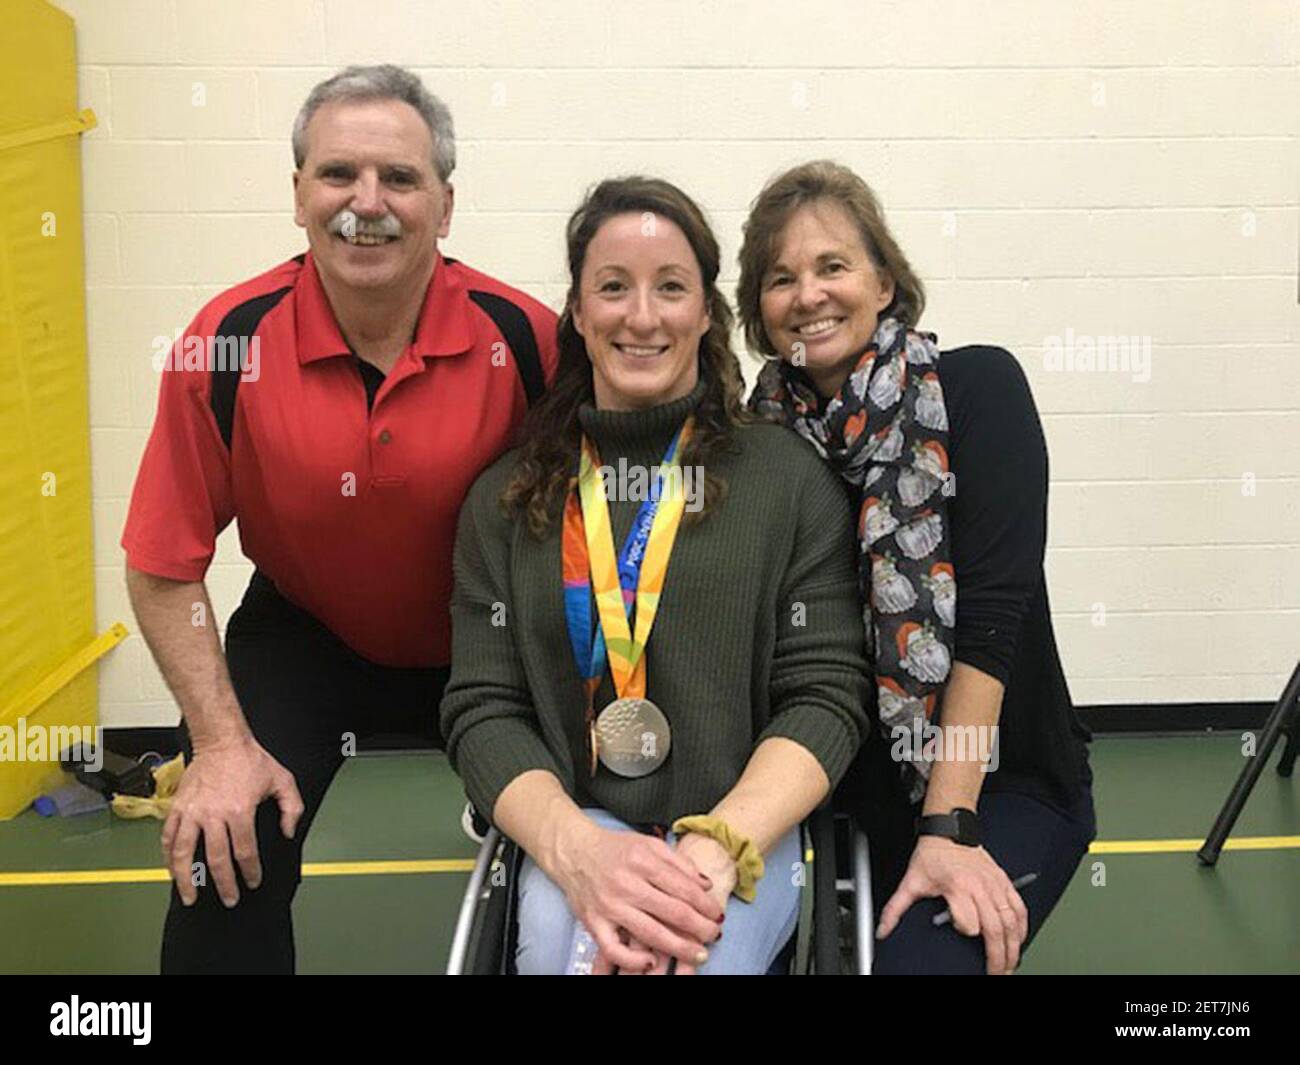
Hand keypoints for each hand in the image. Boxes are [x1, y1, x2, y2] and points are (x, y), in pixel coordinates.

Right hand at [160, 735, 304, 906]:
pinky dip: (167, 856)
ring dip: (185, 878)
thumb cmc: (251, 760)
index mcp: (239, 810)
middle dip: (223, 884)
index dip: (251, 871)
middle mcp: (213, 814)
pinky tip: (172, 870)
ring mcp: (192, 812)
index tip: (253, 882)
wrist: (221, 741)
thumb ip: (292, 808)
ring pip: (183, 853)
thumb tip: (287, 834)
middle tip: (229, 899)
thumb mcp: (282, 780)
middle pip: (216, 859)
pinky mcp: (177, 807)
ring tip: (190, 896)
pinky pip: (168, 837)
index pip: (245, 851)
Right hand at [556, 825, 723, 973]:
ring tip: (698, 954)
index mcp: (643, 861)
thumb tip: (705, 885)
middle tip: (713, 935)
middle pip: (672, 912)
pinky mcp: (593, 923)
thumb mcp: (649, 844)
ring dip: (679, 947)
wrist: (573, 851)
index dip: (705, 905)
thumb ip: (679, 862)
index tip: (717, 914)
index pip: (684, 888)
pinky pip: (614, 949)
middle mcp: (627, 884)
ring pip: (650, 933)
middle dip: (699, 927)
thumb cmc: (614, 848)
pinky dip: (633, 961)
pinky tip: (651, 962)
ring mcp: (609, 905)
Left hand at [876, 836, 1028, 974]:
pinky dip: (1022, 927)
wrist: (950, 830)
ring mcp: (995, 884)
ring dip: (1013, 947)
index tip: (962, 934)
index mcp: (958, 887)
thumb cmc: (932, 855)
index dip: (966, 931)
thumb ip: (896, 909)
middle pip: (996, 929)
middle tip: (997, 974)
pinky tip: (1018, 941)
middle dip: (998, 957)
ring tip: (1009, 965)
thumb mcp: (911, 881)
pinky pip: (1020, 908)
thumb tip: (883, 931)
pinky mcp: (1005, 881)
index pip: (969, 922)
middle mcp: (980, 887)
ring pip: (1012, 921)